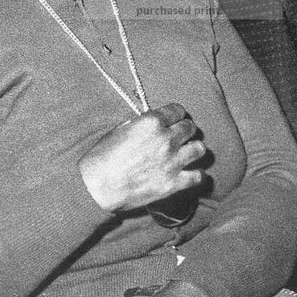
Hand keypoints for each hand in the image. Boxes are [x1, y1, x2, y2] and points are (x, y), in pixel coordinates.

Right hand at [79, 103, 204, 213]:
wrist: (97, 186)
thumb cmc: (102, 157)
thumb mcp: (120, 130)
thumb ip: (141, 124)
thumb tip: (153, 124)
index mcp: (152, 122)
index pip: (178, 110)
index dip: (176, 115)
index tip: (174, 120)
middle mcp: (166, 139)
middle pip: (190, 128)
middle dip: (186, 130)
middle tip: (180, 136)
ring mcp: (172, 162)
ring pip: (199, 149)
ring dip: (194, 149)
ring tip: (187, 153)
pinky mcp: (173, 183)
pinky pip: (198, 177)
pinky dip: (196, 175)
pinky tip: (190, 174)